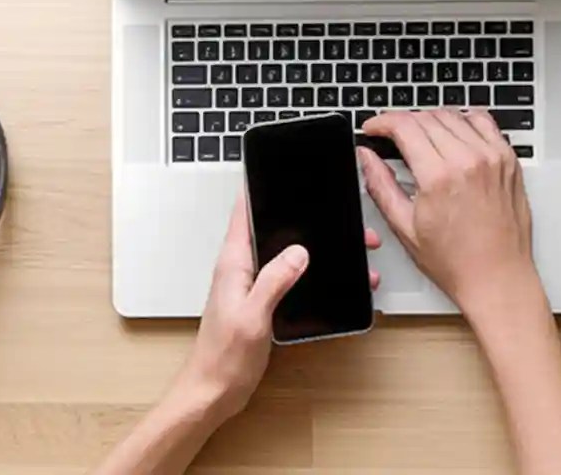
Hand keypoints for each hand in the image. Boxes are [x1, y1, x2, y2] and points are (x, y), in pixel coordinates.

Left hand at [175, 193, 380, 420]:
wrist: (212, 392)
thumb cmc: (222, 358)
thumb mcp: (252, 315)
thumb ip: (274, 280)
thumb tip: (299, 251)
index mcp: (233, 263)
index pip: (244, 211)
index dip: (257, 185)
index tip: (277, 168)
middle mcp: (241, 268)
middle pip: (272, 228)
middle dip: (303, 217)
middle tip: (336, 212)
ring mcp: (250, 284)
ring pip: (284, 252)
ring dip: (312, 246)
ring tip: (348, 245)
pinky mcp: (261, 301)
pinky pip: (287, 276)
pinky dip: (309, 272)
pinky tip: (331, 277)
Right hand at [359, 109, 536, 316]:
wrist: (498, 278)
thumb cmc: (456, 262)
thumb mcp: (405, 227)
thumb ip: (381, 185)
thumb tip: (367, 158)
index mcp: (439, 177)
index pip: (404, 126)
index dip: (382, 121)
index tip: (374, 128)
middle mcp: (469, 161)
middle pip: (427, 117)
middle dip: (403, 121)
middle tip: (392, 135)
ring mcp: (493, 158)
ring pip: (455, 115)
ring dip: (431, 118)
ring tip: (420, 135)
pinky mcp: (508, 161)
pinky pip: (485, 122)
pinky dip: (465, 120)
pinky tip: (455, 132)